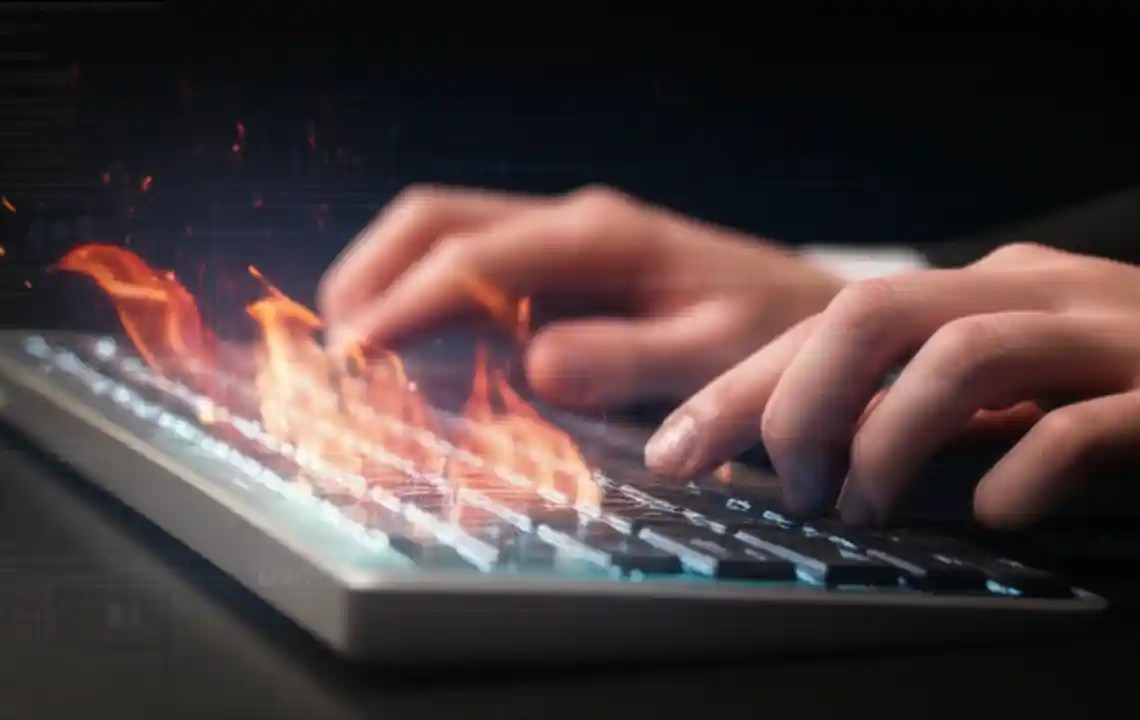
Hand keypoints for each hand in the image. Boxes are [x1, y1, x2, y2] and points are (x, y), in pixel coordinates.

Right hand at [318, 184, 843, 410]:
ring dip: (386, 286)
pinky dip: (422, 308)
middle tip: (333, 350)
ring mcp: (559, 245)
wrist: (806, 314)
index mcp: (600, 235)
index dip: (403, 302)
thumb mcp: (716, 356)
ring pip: (442, 240)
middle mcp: (569, 225)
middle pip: (434, 220)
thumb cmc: (771, 335)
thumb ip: (630, 361)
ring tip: (351, 353)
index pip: (471, 253)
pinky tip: (406, 354)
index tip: (356, 353)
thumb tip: (536, 362)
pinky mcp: (557, 274)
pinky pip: (470, 276)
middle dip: (370, 274)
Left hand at [645, 242, 1139, 528]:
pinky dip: (1018, 475)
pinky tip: (995, 517)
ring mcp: (1108, 339)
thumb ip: (928, 399)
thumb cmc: (1137, 387)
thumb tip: (802, 455)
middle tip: (785, 487)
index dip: (739, 389)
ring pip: (961, 355)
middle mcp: (1034, 295)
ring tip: (866, 509)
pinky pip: (1080, 426)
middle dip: (795, 405)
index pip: (827, 322)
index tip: (673, 453)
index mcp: (983, 290)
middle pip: (871, 315)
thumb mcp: (1018, 379)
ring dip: (887, 441)